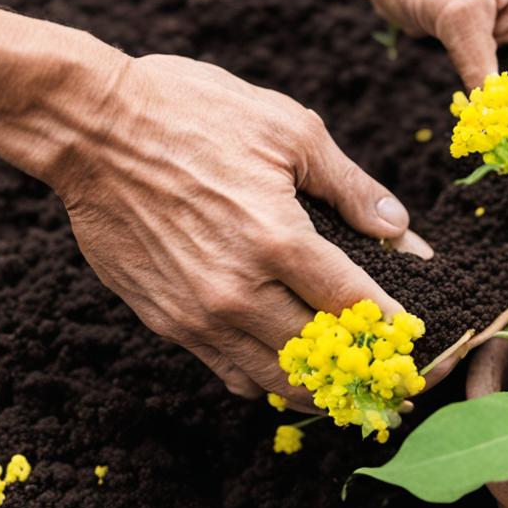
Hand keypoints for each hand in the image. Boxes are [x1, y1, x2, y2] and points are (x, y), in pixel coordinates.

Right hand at [53, 54, 420, 406]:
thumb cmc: (190, 114)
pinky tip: (290, 370)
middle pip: (322, 359)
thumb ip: (351, 188)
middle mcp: (239, 291)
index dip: (394, 331)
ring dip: (320, 391)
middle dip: (367, 375)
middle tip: (398, 386)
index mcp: (278, 240)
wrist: (87, 126)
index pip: (355, 306)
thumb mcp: (288, 131)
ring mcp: (198, 314)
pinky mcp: (167, 321)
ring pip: (275, 379)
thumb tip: (398, 228)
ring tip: (354, 393)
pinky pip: (229, 371)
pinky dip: (267, 379)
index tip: (420, 345)